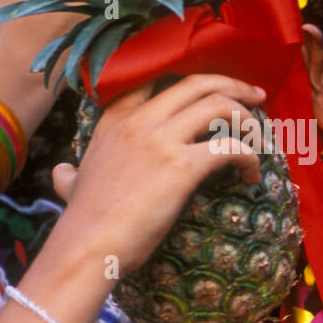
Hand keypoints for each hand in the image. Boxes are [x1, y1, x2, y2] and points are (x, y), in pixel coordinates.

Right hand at [48, 74, 265, 273]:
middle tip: (256, 98)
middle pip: (198, 82)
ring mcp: (161, 139)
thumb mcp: (71, 185)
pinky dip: (249, 157)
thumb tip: (63, 173)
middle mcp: (140, 119)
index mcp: (116, 118)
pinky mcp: (182, 167)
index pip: (157, 75)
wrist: (87, 247)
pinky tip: (251, 175)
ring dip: (247, 120)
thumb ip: (70, 174)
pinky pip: (230, 147)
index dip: (191, 76)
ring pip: (219, 105)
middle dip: (234, 85)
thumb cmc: (84, 222)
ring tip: (260, 139)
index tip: (214, 86)